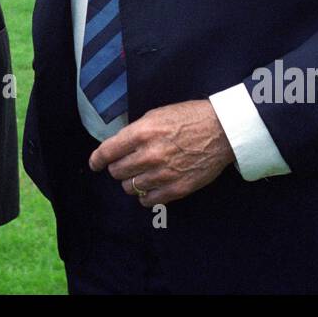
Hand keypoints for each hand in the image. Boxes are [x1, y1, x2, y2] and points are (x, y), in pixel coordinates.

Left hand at [89, 99, 234, 207]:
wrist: (222, 131)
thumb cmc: (189, 118)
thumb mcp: (156, 115)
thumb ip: (135, 131)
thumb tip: (117, 145)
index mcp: (142, 133)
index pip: (107, 152)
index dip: (97, 160)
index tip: (95, 164)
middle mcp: (149, 155)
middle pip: (117, 172)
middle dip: (118, 168)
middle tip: (126, 163)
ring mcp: (162, 174)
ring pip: (130, 188)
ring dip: (131, 181)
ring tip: (141, 174)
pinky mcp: (176, 189)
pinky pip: (148, 201)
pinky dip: (145, 196)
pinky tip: (150, 187)